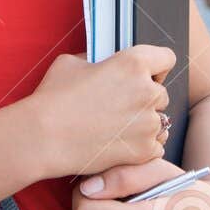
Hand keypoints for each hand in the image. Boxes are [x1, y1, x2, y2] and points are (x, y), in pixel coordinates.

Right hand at [28, 44, 173, 179]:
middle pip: (161, 93)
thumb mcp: (72, 62)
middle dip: (144, 99)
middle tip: (118, 107)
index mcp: (133, 63)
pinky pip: (156, 145)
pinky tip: (118, 143)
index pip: (166, 58)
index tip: (147, 75)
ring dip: (143, 123)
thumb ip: (97, 60)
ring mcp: (148, 123)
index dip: (155, 66)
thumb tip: (103, 63)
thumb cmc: (53, 99)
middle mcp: (147, 91)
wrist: (43, 138)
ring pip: (159, 121)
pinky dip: (141, 146)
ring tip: (115, 128)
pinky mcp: (145, 150)